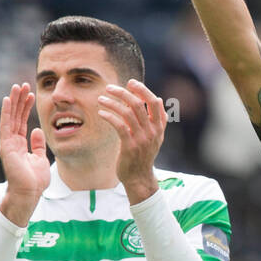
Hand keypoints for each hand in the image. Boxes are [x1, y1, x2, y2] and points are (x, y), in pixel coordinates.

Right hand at [0, 83, 48, 225]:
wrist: (29, 193)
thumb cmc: (34, 180)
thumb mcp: (40, 158)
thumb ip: (38, 144)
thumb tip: (37, 130)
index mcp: (19, 144)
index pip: (22, 121)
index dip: (26, 107)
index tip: (31, 94)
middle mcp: (12, 142)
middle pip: (15, 116)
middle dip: (20, 100)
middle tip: (23, 85)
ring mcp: (8, 143)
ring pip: (10, 117)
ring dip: (14, 102)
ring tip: (17, 87)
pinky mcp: (6, 146)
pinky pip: (6, 126)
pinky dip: (7, 112)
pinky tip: (8, 100)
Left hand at [98, 79, 165, 202]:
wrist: (139, 177)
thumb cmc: (143, 154)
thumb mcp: (154, 136)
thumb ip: (155, 119)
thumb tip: (158, 99)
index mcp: (159, 127)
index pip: (155, 102)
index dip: (143, 90)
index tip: (130, 83)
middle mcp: (153, 132)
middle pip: (138, 104)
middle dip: (123, 92)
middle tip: (110, 87)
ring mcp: (142, 139)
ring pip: (127, 113)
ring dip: (112, 102)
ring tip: (101, 99)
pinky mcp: (129, 146)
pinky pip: (119, 126)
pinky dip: (109, 116)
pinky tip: (101, 113)